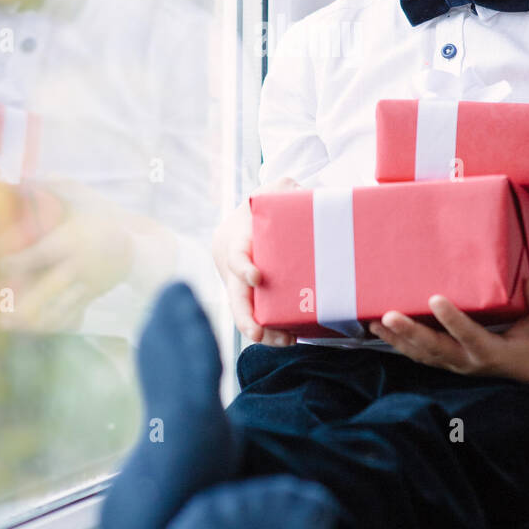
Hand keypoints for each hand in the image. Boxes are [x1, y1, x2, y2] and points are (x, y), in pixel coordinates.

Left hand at [0, 181, 136, 331]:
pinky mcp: (90, 297)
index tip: (1, 264)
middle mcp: (77, 266)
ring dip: (33, 321)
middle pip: (48, 291)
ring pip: (58, 308)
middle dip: (23, 306)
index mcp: (72, 241)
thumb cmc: (104, 218)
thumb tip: (23, 178)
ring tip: (10, 325)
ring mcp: (85, 285)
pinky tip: (35, 329)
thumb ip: (54, 187)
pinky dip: (51, 325)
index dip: (18, 261)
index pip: (41, 254)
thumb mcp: (82, 198)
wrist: (138, 245)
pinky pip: (70, 315)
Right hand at [212, 175, 300, 346]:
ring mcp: (239, 285)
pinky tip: (289, 337)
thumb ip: (284, 189)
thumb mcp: (273, 191)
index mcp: (235, 240)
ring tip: (287, 340)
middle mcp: (231, 267)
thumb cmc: (263, 207)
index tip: (257, 277)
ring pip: (245, 313)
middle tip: (257, 332)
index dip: (242, 267)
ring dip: (262, 331)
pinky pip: (257, 316)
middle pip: (234, 296)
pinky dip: (270, 330)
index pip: (234, 255)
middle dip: (244, 317)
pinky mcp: (251, 297)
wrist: (249, 222)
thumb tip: (297, 192)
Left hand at [368, 276, 528, 382]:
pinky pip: (419, 355)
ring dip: (397, 339)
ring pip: (421, 354)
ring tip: (374, 320)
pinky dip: (398, 344)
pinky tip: (379, 329)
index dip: (452, 320)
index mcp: (492, 351)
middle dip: (411, 333)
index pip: (470, 336)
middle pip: (435, 349)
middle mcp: (468, 361)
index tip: (435, 299)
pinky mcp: (446, 362)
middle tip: (389, 315)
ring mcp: (454, 364)